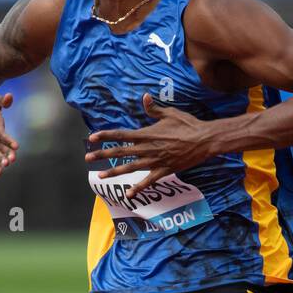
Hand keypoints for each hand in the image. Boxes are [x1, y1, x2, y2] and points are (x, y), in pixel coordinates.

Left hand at [85, 92, 213, 200]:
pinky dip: (138, 189)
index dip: (105, 136)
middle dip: (102, 155)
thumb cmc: (188, 124)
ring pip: (130, 168)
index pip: (121, 134)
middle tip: (87, 158)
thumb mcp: (170, 113)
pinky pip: (148, 182)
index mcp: (147, 134)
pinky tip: (128, 195)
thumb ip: (154, 108)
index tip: (92, 137)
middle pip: (120, 152)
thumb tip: (145, 97)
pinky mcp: (164, 170)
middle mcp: (147, 148)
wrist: (204, 140)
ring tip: (100, 176)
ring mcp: (155, 161)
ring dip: (114, 173)